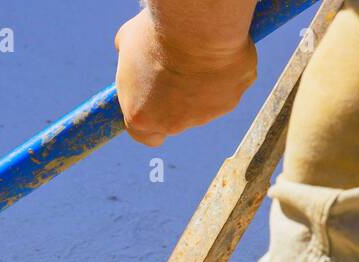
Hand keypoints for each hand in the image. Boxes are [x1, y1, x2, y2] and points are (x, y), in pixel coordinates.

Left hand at [114, 9, 256, 146]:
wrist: (198, 27)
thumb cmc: (158, 33)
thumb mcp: (127, 41)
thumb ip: (128, 62)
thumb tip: (131, 57)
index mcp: (142, 117)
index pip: (145, 136)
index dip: (150, 119)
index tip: (154, 104)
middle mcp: (173, 124)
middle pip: (175, 118)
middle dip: (177, 98)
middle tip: (178, 66)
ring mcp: (204, 116)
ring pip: (203, 104)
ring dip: (201, 86)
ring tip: (199, 54)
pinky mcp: (231, 101)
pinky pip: (227, 88)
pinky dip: (225, 73)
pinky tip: (219, 52)